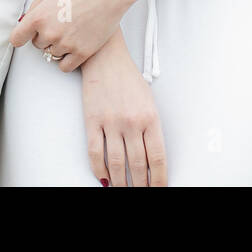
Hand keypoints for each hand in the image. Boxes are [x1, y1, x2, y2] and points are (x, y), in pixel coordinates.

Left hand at [9, 0, 133, 70]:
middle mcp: (50, 33)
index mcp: (39, 17)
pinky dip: (66, 59)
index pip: (16, 38)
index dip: (21, 36)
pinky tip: (73, 47)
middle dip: (43, 36)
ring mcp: (66, 44)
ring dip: (57, 46)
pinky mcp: (82, 53)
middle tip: (59, 24)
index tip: (26, 35)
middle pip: (36, 45)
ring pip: (51, 54)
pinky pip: (64, 66)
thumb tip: (24, 22)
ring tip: (70, 31)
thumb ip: (35, 6)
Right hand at [80, 34, 166, 186]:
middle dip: (140, 186)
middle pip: (138, 165)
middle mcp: (131, 122)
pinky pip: (96, 152)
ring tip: (121, 190)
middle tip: (140, 193)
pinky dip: (99, 169)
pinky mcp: (92, 121)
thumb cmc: (128, 79)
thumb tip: (151, 159)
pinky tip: (103, 177)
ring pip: (117, 163)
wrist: (105, 57)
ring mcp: (111, 122)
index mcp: (150, 118)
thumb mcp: (149, 102)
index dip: (158, 179)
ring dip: (120, 183)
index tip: (158, 189)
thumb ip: (151, 128)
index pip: (157, 158)